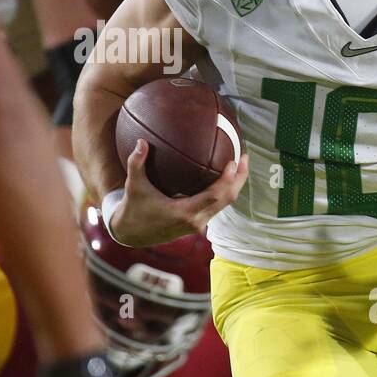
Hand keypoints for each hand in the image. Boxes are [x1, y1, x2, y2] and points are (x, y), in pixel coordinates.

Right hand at [109, 139, 247, 246]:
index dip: (227, 180)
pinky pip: (218, 205)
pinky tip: (225, 175)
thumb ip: (136, 163)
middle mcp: (195, 220)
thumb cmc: (133, 209)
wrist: (132, 235)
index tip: (234, 161)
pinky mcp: (197, 223)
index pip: (213, 196)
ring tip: (241, 163)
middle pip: (227, 199)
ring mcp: (198, 223)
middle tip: (244, 156)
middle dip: (239, 179)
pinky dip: (225, 190)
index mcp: (183, 212)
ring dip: (235, 185)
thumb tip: (141, 141)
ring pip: (225, 204)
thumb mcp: (134, 186)